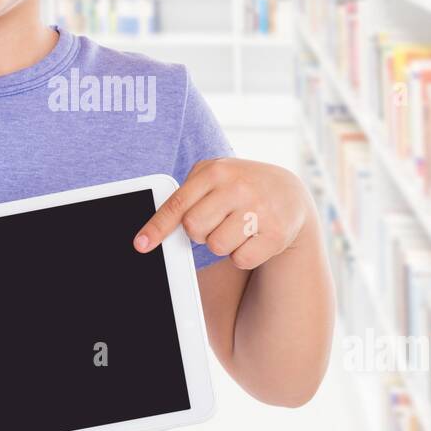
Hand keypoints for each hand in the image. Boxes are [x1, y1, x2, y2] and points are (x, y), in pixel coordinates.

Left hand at [133, 158, 311, 269]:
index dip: (156, 227)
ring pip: (216, 246)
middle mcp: (238, 187)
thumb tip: (154, 230)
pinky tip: (252, 236)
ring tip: (237, 226)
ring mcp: (259, 210)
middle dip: (200, 231)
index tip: (141, 244)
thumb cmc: (240, 186)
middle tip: (216, 220)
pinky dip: (242, 254)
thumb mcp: (214, 177)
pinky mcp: (275, 234)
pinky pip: (240, 259)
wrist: (289, 193)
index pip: (178, 204)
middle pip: (194, 229)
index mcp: (216, 171)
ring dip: (222, 243)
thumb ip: (186, 195)